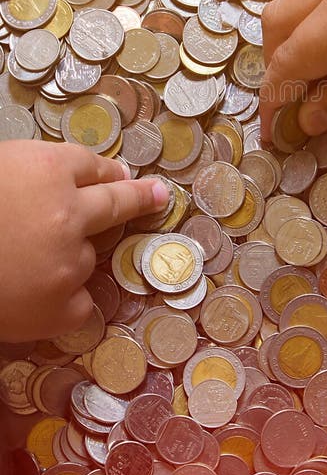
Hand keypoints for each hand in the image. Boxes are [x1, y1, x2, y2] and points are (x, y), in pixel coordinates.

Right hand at [0, 141, 168, 341]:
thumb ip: (33, 173)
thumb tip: (81, 178)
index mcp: (47, 170)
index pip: (92, 166)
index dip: (106, 172)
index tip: (124, 176)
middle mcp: (69, 213)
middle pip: (116, 202)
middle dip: (140, 198)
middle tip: (157, 195)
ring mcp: (70, 263)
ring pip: (87, 257)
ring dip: (67, 259)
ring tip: (22, 264)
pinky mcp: (62, 308)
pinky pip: (80, 302)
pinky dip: (64, 301)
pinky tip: (33, 297)